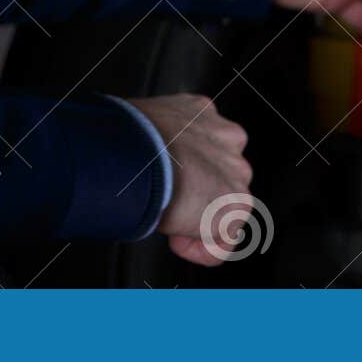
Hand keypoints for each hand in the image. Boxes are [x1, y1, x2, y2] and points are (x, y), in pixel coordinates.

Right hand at [125, 93, 251, 266]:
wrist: (136, 156)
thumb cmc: (125, 142)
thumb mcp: (138, 128)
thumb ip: (151, 139)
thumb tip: (133, 156)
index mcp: (200, 112)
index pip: (203, 145)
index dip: (181, 170)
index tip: (163, 182)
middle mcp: (225, 136)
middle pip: (218, 173)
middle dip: (194, 194)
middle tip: (164, 203)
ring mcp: (234, 168)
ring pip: (224, 204)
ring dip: (197, 219)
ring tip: (168, 220)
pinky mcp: (236, 201)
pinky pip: (225, 237)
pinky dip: (202, 249)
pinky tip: (178, 241)